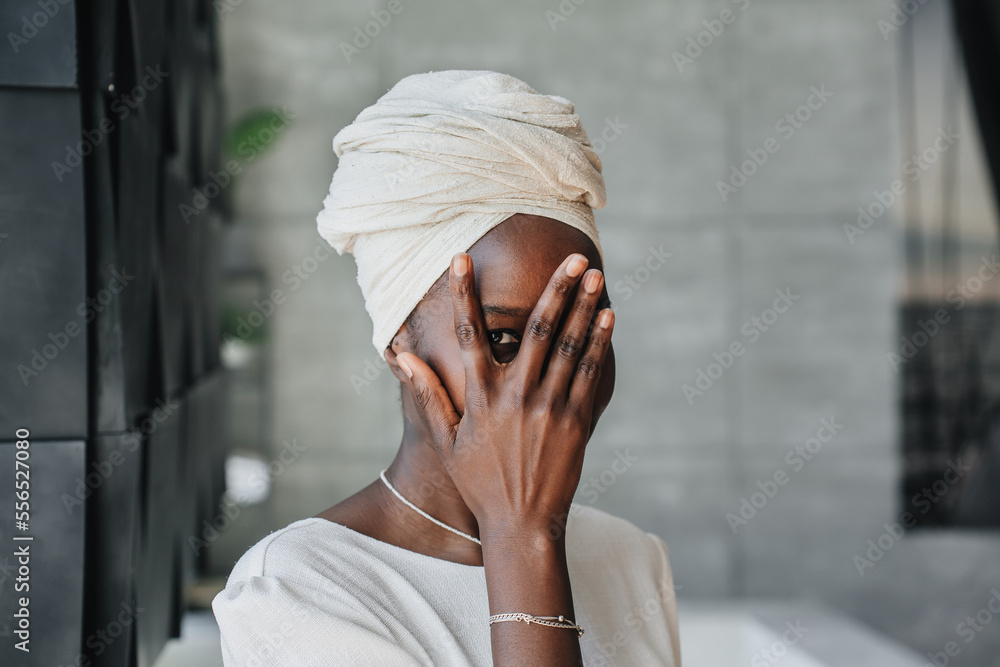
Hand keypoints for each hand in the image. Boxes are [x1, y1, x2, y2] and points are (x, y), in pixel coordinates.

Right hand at [387, 252, 613, 539]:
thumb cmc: (480, 481)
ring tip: (594, 276)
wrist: (522, 523)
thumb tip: (403, 357)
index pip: (469, 334)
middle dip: (557, 289)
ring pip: (570, 347)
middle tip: (572, 257)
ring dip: (584, 308)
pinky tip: (607, 318)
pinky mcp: (575, 420)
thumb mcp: (447, 440)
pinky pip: (590, 374)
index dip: (463, 294)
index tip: (462, 258)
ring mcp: (550, 407)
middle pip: (538, 330)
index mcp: (481, 397)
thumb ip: (428, 394)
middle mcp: (517, 396)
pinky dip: (599, 343)